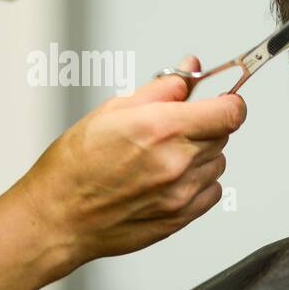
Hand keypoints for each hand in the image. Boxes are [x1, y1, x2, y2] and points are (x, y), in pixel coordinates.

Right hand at [15, 56, 244, 264]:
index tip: (220, 101)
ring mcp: (181, 193)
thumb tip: (189, 71)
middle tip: (172, 128)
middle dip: (204, 125)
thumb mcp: (112, 111)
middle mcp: (176, 162)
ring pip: (217, 163)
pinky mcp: (180, 218)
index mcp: (160, 128)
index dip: (229, 102)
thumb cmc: (74, 166)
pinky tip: (168, 179)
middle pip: (223, 134)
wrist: (59, 216)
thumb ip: (161, 89)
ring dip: (201, 154)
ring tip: (163, 156)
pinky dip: (198, 183)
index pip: (230, 111)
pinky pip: (211, 192)